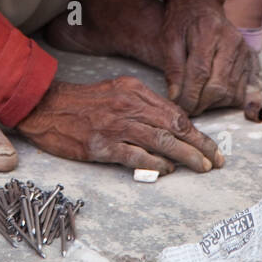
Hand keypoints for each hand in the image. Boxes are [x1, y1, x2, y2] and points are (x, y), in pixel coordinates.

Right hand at [16, 76, 224, 174]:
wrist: (46, 107)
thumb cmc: (82, 103)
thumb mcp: (116, 92)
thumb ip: (142, 106)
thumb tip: (170, 126)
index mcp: (134, 91)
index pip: (174, 113)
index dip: (197, 132)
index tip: (211, 146)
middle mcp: (128, 105)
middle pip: (174, 127)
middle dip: (199, 145)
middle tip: (216, 160)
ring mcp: (115, 125)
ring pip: (161, 141)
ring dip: (185, 157)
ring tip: (200, 167)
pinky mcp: (102, 144)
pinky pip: (136, 156)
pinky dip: (156, 164)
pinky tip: (167, 170)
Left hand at [162, 0, 261, 119]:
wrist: (201, 5)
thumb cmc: (183, 21)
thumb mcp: (169, 39)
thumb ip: (173, 68)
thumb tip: (176, 98)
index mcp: (208, 31)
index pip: (200, 73)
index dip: (190, 96)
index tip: (181, 108)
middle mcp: (231, 41)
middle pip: (219, 86)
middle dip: (202, 103)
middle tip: (189, 108)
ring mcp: (244, 50)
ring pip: (233, 90)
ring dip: (217, 104)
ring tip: (202, 101)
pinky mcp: (251, 57)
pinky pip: (251, 85)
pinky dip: (247, 100)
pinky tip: (246, 111)